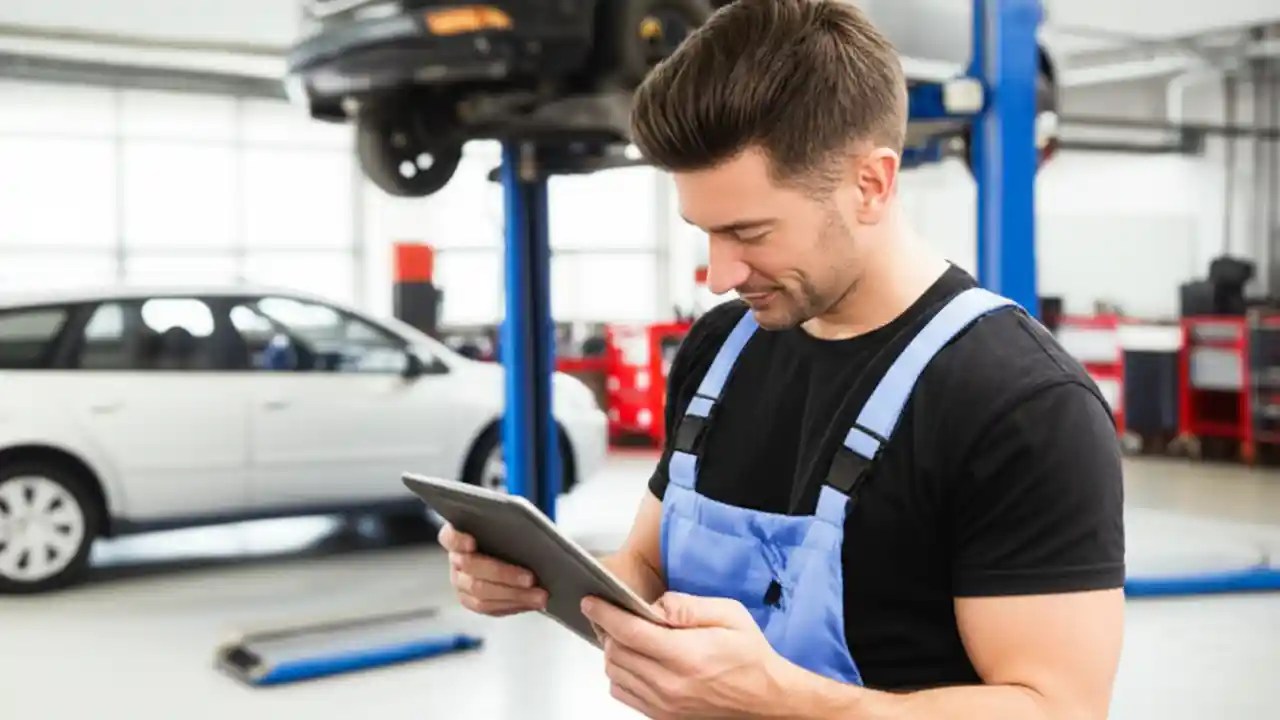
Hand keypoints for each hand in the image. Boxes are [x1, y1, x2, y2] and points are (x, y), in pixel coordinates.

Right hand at [438, 523, 547, 616]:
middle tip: (531, 579)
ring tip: (540, 596)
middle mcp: (455, 560)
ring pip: (481, 594)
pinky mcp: (471, 601)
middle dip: (504, 575)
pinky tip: (532, 602)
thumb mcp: (509, 522)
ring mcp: (461, 583)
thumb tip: (531, 534)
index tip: (472, 542)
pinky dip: (513, 605)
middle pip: (472, 568)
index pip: (450, 537)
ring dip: (514, 595)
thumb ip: (510, 524)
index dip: (458, 540)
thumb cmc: (509, 531)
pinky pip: (489, 608)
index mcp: (457, 535)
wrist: (512, 549)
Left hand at [581, 592, 798, 718]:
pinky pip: (623, 693)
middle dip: (609, 630)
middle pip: (615, 653)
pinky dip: (620, 674)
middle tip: (616, 615)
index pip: (629, 632)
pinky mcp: (662, 715)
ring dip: (613, 652)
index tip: (592, 601)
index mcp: (685, 655)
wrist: (765, 699)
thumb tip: (656, 604)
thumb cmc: (750, 656)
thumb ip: (688, 606)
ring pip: (614, 674)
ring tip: (627, 637)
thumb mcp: (729, 615)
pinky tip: (636, 661)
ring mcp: (663, 704)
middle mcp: (669, 683)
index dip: (605, 613)